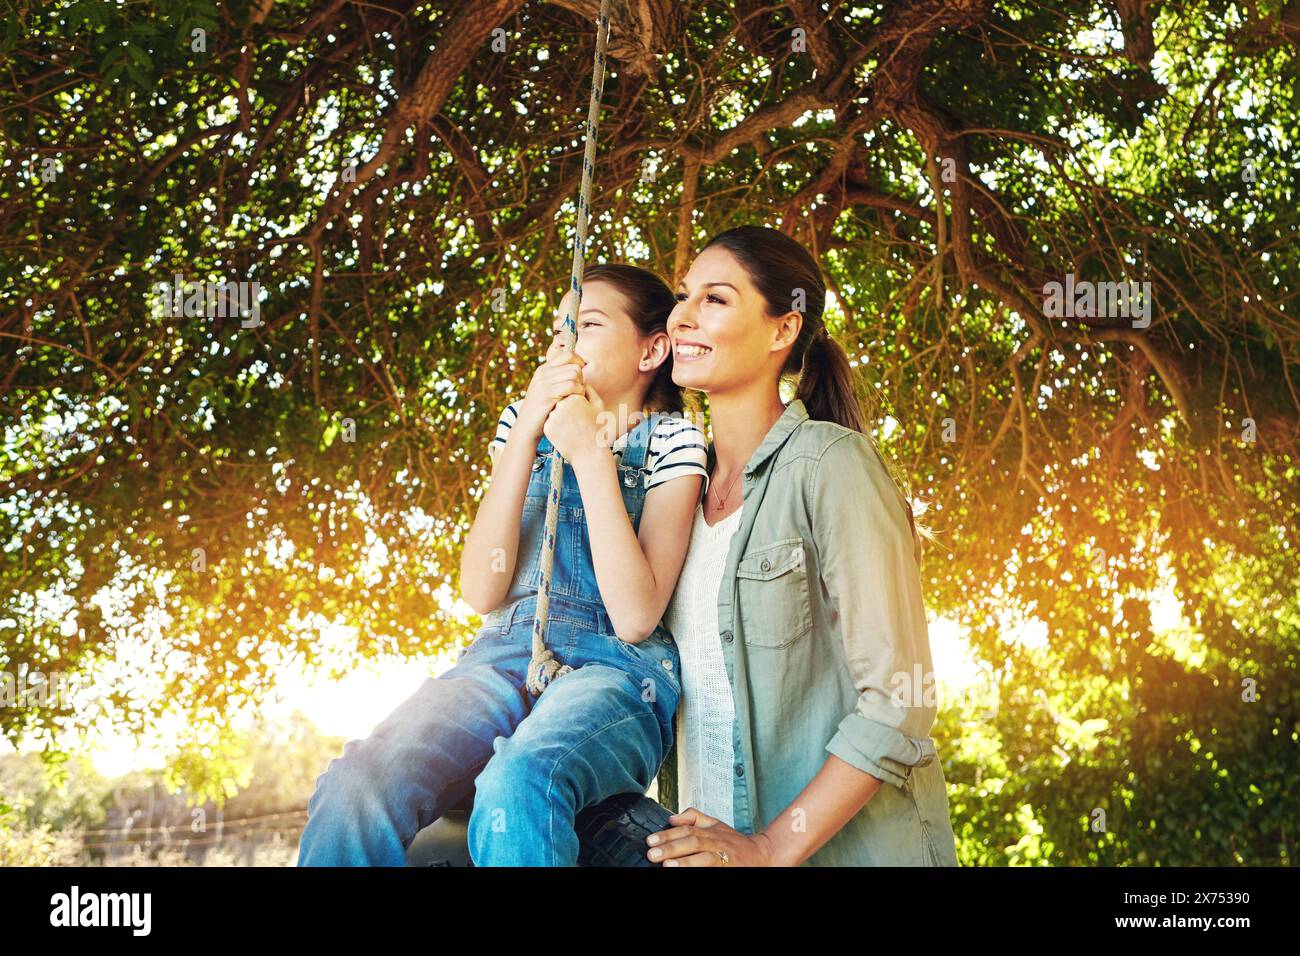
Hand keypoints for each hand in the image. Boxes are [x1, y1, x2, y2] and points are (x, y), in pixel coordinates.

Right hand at [515, 338, 585, 441]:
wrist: (526, 428)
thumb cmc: (542, 412)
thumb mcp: (547, 391)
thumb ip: (558, 379)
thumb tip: (578, 370)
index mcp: (543, 370)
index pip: (568, 355)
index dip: (580, 363)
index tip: (581, 377)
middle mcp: (543, 373)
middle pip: (574, 365)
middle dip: (582, 378)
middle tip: (578, 391)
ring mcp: (544, 383)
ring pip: (574, 374)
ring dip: (581, 386)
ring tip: (576, 397)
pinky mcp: (547, 394)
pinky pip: (571, 386)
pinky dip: (578, 393)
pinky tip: (575, 402)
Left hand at [542, 383, 605, 463]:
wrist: (589, 454)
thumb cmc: (596, 429)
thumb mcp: (598, 406)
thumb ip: (589, 390)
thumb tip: (580, 381)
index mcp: (575, 397)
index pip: (569, 391)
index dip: (576, 403)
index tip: (582, 414)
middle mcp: (562, 405)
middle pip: (560, 400)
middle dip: (566, 409)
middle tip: (577, 422)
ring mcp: (553, 416)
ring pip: (554, 412)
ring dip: (560, 418)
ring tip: (572, 429)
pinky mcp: (547, 427)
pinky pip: (549, 422)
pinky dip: (556, 427)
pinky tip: (566, 434)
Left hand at [644, 807, 778, 866]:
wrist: (761, 854)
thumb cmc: (734, 841)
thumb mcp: (715, 824)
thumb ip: (694, 817)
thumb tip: (672, 818)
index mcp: (711, 830)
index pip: (686, 829)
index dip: (668, 834)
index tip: (651, 840)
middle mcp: (716, 842)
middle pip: (692, 841)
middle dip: (671, 847)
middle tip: (652, 854)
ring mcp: (723, 857)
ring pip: (704, 857)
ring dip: (685, 862)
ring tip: (667, 865)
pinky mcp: (727, 869)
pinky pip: (712, 869)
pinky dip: (699, 871)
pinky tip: (686, 874)